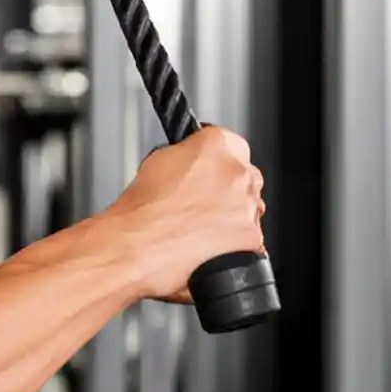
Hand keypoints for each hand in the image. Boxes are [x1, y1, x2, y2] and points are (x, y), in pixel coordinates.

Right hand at [102, 126, 265, 300]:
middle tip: (198, 201)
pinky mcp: (252, 239)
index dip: (212, 158)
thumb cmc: (141, 212)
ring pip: (247, 208)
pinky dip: (232, 243)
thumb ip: (185, 153)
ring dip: (230, 215)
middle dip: (225, 188)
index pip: (228, 142)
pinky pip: (249, 239)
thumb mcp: (156, 161)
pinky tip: (206, 245)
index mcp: (217, 145)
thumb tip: (190, 159)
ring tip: (197, 228)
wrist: (138, 249)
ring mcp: (248, 207)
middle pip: (242, 175)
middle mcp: (238, 173)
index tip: (205, 168)